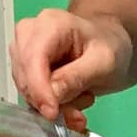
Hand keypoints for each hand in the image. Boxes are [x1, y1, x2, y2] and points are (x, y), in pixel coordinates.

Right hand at [10, 7, 131, 127]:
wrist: (111, 46)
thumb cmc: (110, 47)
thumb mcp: (104, 62)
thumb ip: (76, 77)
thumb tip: (51, 96)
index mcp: (51, 24)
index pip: (33, 57)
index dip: (38, 88)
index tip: (52, 113)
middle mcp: (30, 34)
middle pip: (25, 76)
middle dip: (51, 100)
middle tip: (79, 112)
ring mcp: (24, 53)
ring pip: (27, 91)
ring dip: (56, 106)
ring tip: (84, 100)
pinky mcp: (26, 71)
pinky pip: (32, 98)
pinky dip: (53, 108)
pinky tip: (74, 106)